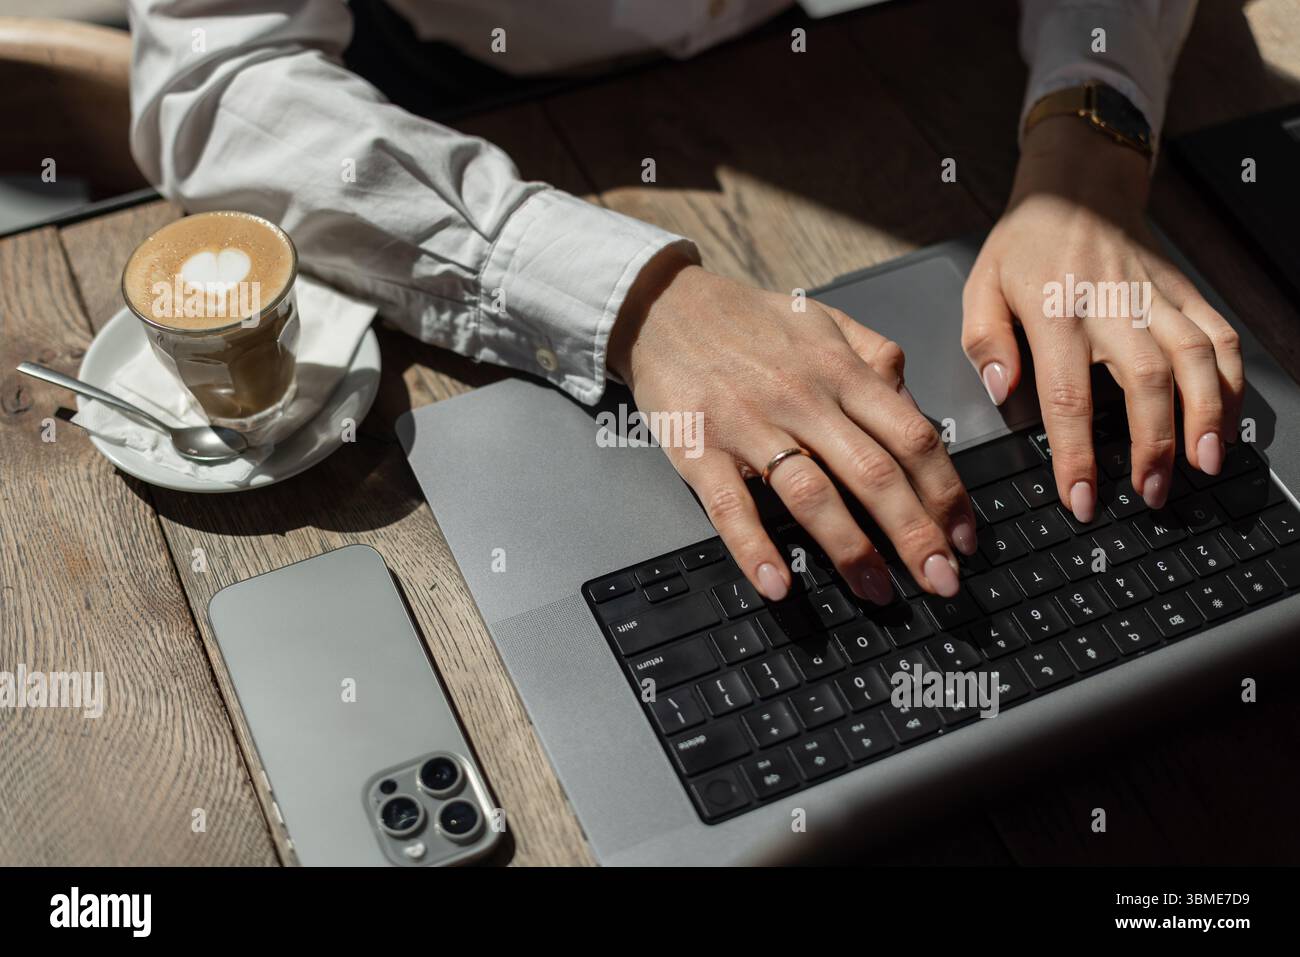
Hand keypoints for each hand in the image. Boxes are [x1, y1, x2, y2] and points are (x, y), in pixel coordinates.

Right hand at [607, 248, 976, 603]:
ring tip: (877, 592)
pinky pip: (729, 504)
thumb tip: (917, 403)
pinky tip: (776, 584)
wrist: (662, 307)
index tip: (964, 536)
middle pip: (874, 473)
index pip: (912, 436)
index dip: (946, 492)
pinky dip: (753, 548)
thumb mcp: (823, 321)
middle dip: (916, 535)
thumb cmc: (746, 321)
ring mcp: (748, 424)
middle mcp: (802, 398)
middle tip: (941, 582)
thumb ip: (876, 357)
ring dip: (850, 550)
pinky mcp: (697, 447)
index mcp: (839, 371)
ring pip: (811, 493)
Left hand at [962, 117, 1244, 519]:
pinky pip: (1219, 334)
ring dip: (1207, 415)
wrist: (1076, 184)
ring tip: (1204, 465)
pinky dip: (1232, 378)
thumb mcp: (981, 284)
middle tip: (1152, 494)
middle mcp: (1112, 304)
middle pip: (1145, 380)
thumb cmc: (1024, 244)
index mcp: (1055, 311)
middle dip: (1154, 444)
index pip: (1067, 396)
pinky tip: (1229, 419)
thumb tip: (1002, 392)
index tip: (1082, 498)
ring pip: (1196, 357)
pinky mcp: (1184, 290)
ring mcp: (1155, 295)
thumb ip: (985, 341)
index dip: (1077, 455)